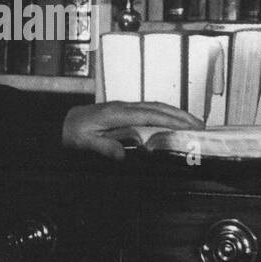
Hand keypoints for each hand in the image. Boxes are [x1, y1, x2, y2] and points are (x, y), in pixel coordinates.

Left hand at [62, 101, 204, 161]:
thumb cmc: (72, 133)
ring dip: (175, 113)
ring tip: (193, 122)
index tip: (189, 127)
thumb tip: (123, 155)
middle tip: (200, 125)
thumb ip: (103, 148)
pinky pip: (148, 109)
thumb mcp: (84, 143)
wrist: (59, 122)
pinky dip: (164, 113)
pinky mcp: (123, 110)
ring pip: (155, 106)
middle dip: (180, 115)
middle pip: (157, 107)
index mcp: (117, 114)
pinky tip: (172, 120)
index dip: (170, 120)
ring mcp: (124, 107)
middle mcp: (123, 107)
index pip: (150, 116)